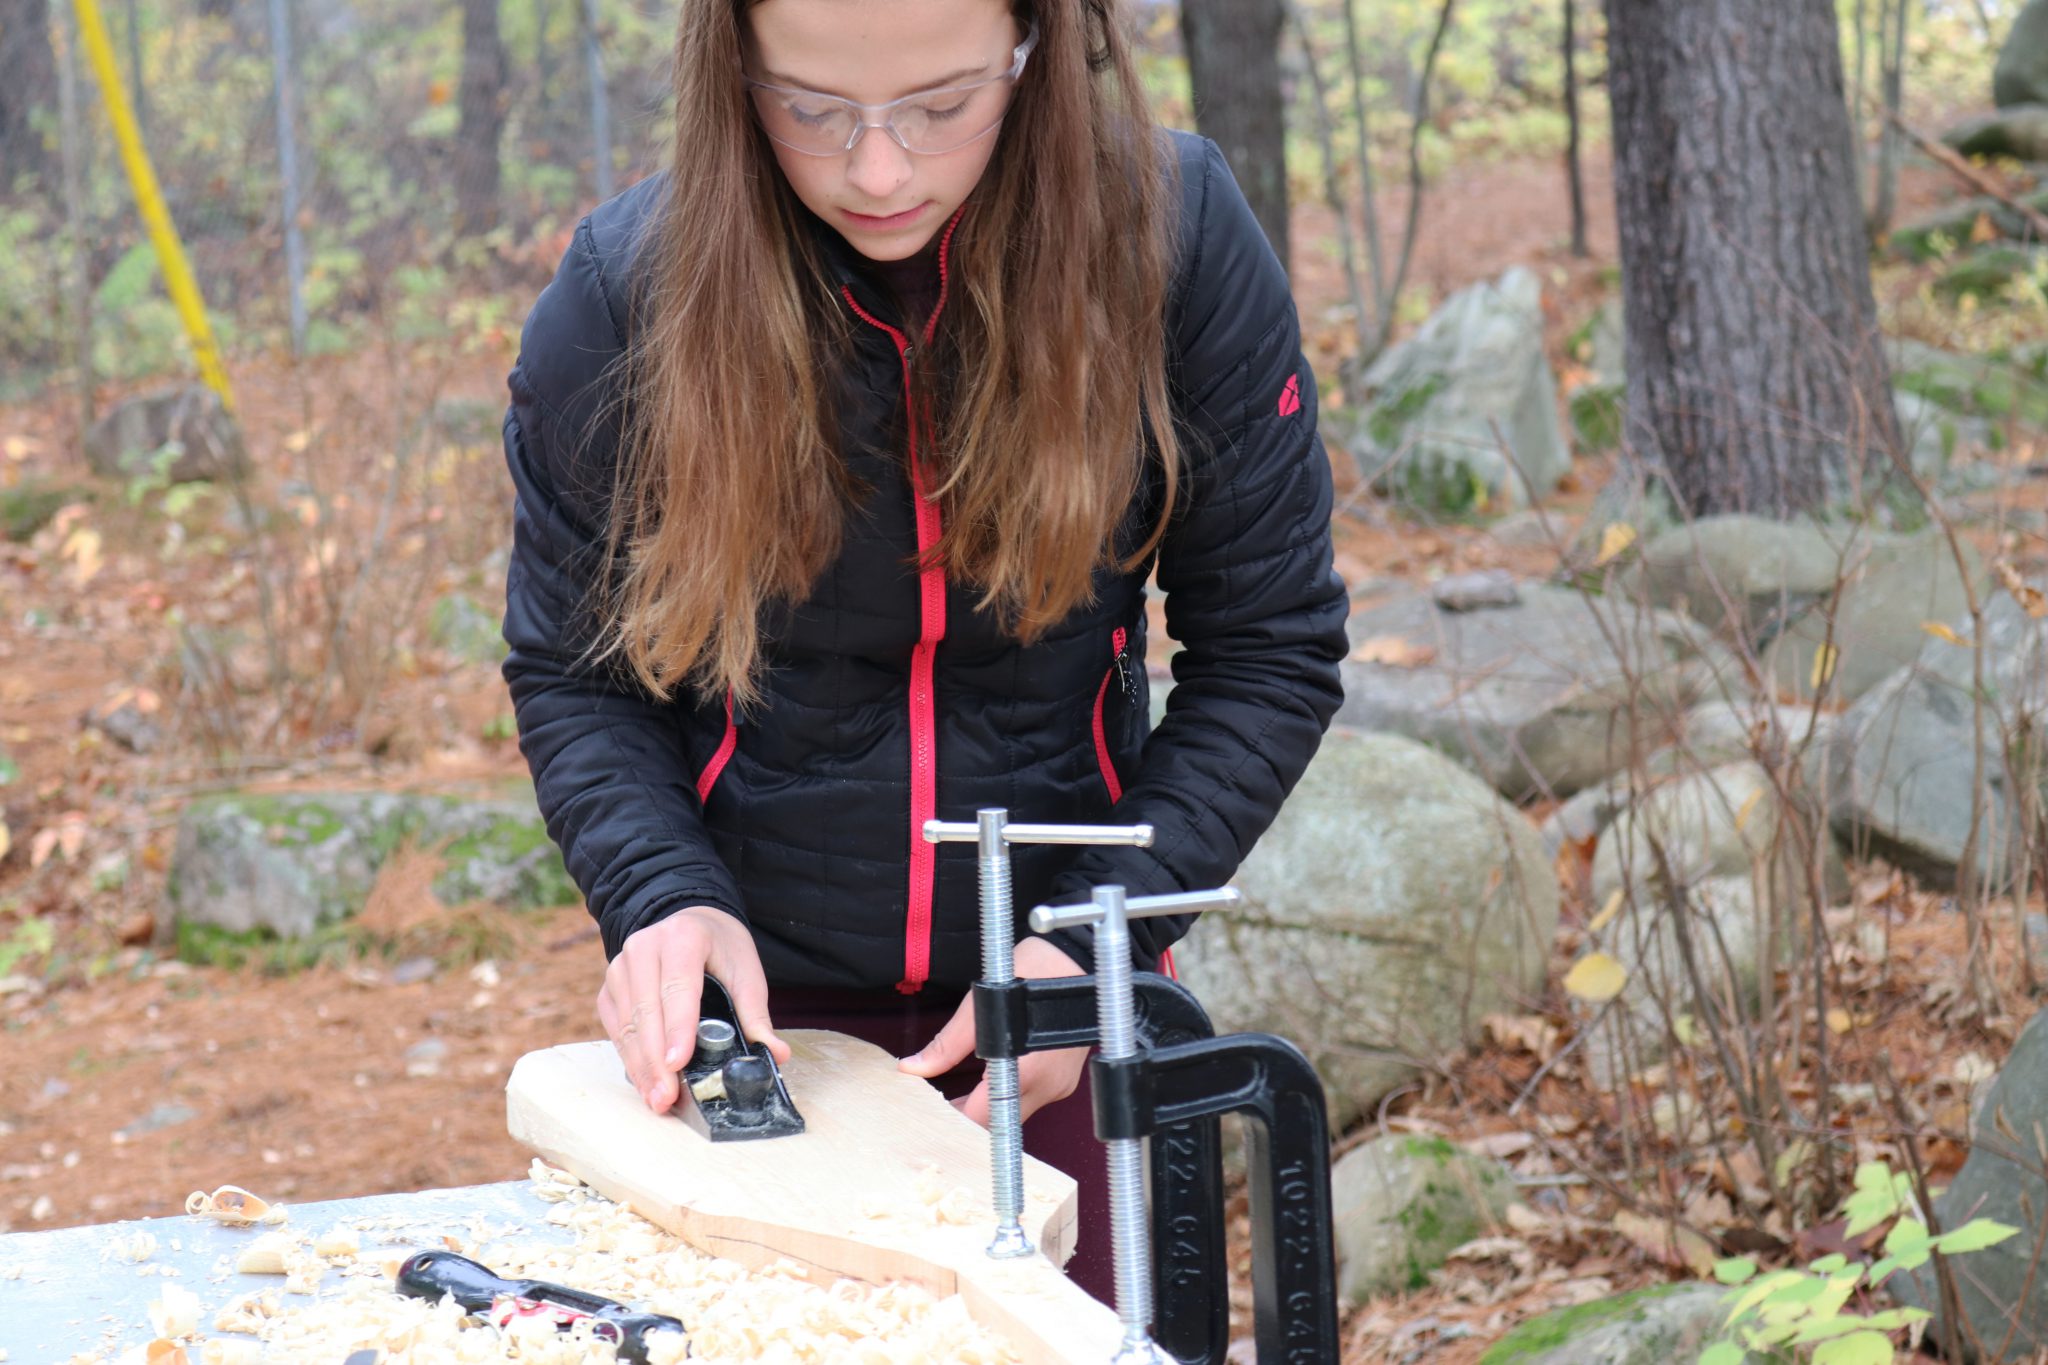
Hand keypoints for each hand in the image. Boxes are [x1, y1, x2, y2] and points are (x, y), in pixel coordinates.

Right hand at [596, 906, 788, 1113]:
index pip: (677, 988)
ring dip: (641, 1067)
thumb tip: (776, 1054)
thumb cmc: (720, 949)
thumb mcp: (746, 972)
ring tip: (657, 1099)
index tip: (677, 1063)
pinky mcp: (609, 988)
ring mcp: (620, 967)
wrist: (690, 924)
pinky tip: (646, 1083)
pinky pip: (616, 1029)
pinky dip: (630, 1059)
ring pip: (627, 1025)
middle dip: (656, 1061)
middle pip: (647, 1012)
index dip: (677, 1028)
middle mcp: (644, 948)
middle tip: (667, 1097)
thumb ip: (757, 1015)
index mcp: (682, 937)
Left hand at [898, 937, 1090, 1126]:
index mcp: (1025, 1071)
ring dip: (988, 1107)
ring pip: (1015, 1113)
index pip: (983, 1118)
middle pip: (1000, 1121)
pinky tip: (990, 1080)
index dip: (952, 1119)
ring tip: (959, 1093)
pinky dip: (1007, 1096)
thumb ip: (947, 1044)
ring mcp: (1060, 1085)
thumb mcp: (981, 1004)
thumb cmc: (1036, 971)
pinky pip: (1031, 1099)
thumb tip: (913, 1067)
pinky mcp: (1065, 1079)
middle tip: (939, 1103)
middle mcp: (1048, 1086)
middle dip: (968, 1116)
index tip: (931, 1112)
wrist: (1082, 959)